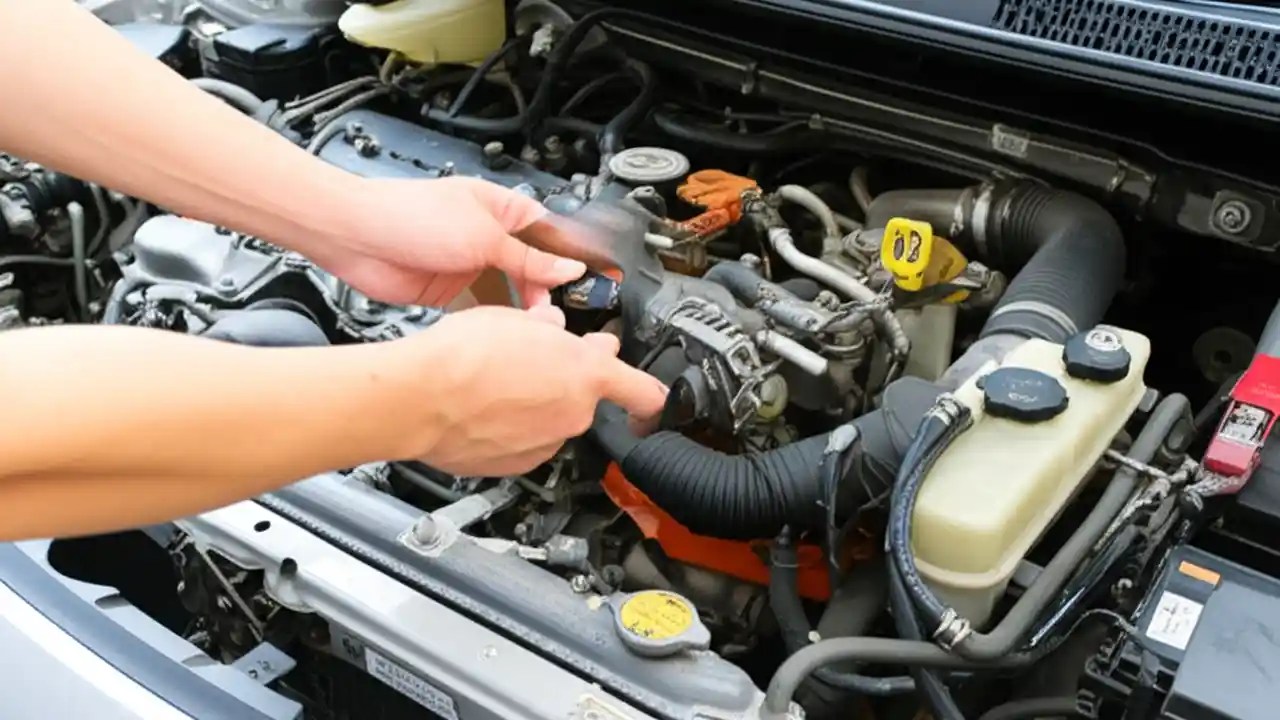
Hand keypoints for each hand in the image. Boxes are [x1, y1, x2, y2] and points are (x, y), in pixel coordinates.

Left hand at [311, 176, 585, 307]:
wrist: (356, 238)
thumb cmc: (411, 216)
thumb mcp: (484, 237)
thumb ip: (529, 258)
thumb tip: (568, 268)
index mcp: (500, 208)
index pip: (545, 233)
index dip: (566, 256)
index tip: (586, 280)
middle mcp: (485, 236)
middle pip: (530, 266)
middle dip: (544, 288)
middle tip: (556, 311)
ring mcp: (467, 265)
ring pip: (507, 291)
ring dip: (521, 308)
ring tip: (537, 326)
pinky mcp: (448, 292)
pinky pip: (482, 310)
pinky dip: (495, 321)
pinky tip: (508, 333)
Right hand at [397, 305, 667, 475]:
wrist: (420, 397)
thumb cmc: (463, 355)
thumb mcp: (515, 319)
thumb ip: (547, 328)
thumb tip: (551, 326)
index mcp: (586, 375)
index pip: (644, 393)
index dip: (649, 394)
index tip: (650, 397)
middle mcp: (574, 415)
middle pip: (585, 398)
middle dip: (566, 380)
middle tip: (534, 359)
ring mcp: (546, 444)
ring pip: (553, 421)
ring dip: (536, 405)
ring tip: (498, 384)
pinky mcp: (516, 464)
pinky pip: (525, 442)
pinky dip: (512, 429)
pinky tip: (485, 408)